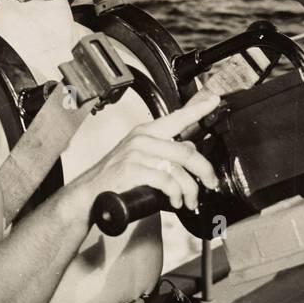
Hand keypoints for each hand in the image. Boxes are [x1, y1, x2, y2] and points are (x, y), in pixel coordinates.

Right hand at [67, 91, 221, 216]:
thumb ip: (164, 152)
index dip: (197, 109)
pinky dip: (175, 195)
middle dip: (205, 171)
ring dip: (190, 190)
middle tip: (211, 183)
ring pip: (179, 170)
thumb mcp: (141, 157)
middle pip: (186, 151)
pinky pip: (166, 181)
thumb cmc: (116, 177)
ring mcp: (137, 154)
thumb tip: (189, 149)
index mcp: (146, 132)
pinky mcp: (133, 170)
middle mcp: (142, 139)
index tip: (214, 100)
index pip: (177, 117)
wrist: (89, 193)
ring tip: (190, 201)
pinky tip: (175, 202)